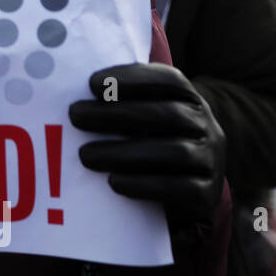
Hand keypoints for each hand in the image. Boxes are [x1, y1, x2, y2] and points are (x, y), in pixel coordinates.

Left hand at [69, 63, 224, 225]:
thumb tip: (65, 86)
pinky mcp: (206, 195)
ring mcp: (210, 161)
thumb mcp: (140, 121)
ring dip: (124, 152)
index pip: (169, 80)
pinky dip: (144, 185)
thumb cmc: (149, 146)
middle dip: (116, 115)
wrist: (182, 194)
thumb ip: (118, 102)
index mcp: (190, 100)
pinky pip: (179, 188)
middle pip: (166, 114)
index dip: (133, 79)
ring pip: (173, 152)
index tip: (92, 84)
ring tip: (85, 155)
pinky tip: (113, 182)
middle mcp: (206, 126)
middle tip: (75, 116)